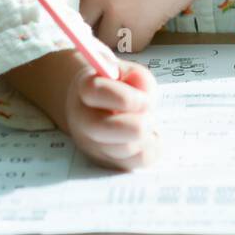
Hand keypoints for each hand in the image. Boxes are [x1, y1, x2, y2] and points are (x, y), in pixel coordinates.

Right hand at [65, 55, 160, 170]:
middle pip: (103, 128)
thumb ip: (140, 80)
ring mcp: (93, 144)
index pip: (96, 91)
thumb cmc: (119, 86)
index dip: (126, 97)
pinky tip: (149, 137)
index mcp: (86, 88)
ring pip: (122, 149)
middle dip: (137, 125)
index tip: (144, 99)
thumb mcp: (130, 72)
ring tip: (148, 124)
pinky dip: (150, 149)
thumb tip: (146, 103)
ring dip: (145, 137)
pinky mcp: (108, 162)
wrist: (101, 105)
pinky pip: (135, 162)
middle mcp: (83, 119)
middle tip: (151, 117)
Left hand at [78, 0, 210, 54]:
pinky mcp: (140, 26)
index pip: (70, 0)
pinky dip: (141, 39)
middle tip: (111, 22)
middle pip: (82, 24)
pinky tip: (151, 23)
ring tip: (135, 20)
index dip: (82, 9)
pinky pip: (131, 46)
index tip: (91, 14)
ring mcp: (118, 10)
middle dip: (95, 26)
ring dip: (118, 36)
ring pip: (105, 40)